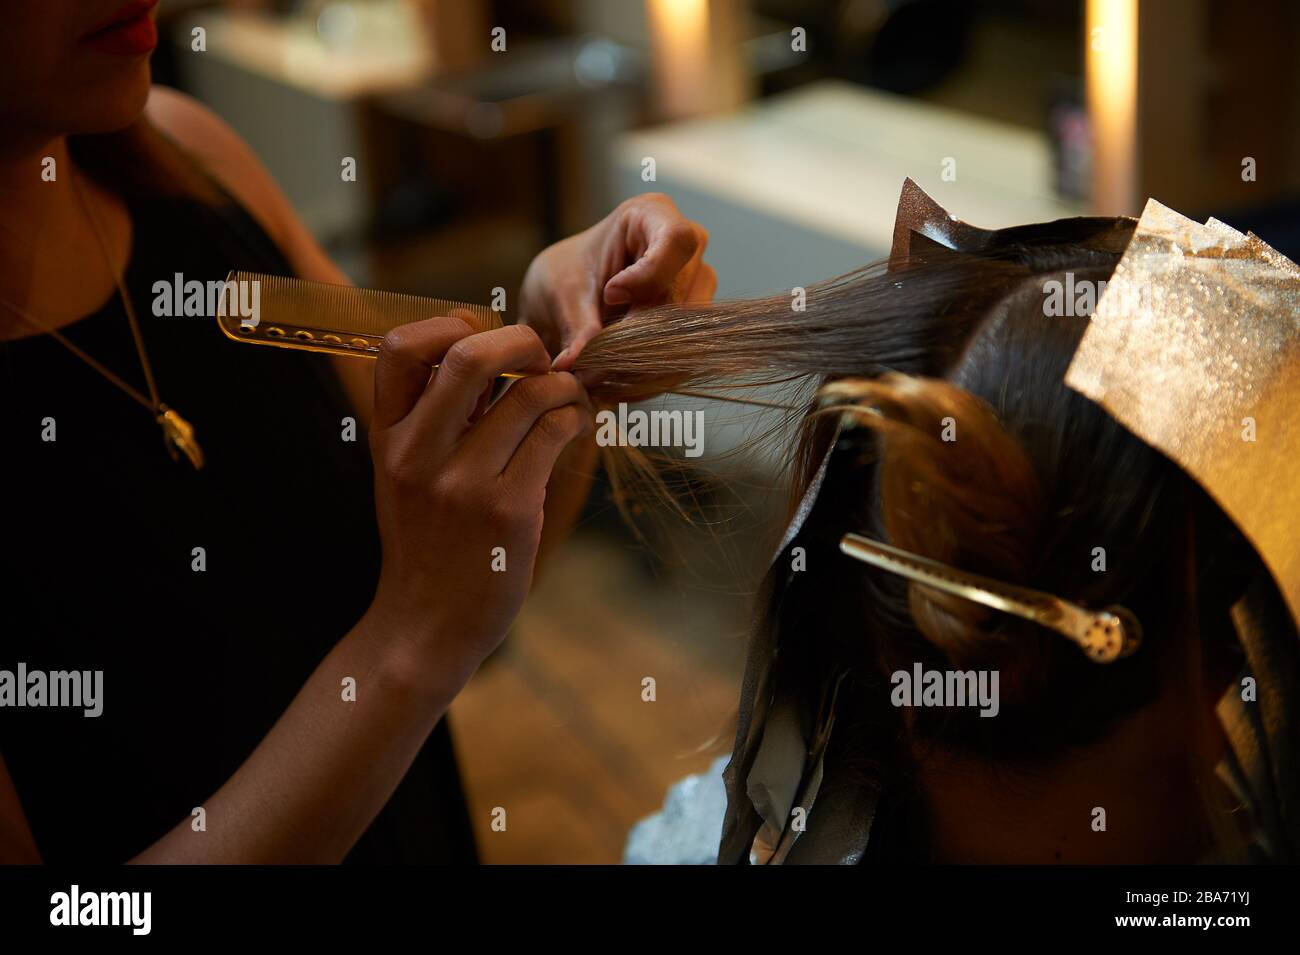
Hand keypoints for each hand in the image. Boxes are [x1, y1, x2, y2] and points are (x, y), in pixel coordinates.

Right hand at [366, 318, 591, 695]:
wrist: (427, 625)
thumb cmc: (428, 541)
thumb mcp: (407, 473)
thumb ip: (435, 415)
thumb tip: (489, 343)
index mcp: (388, 437)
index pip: (399, 347)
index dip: (446, 325)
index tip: (480, 339)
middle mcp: (418, 454)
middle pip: (471, 355)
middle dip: (521, 340)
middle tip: (542, 359)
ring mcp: (463, 483)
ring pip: (530, 394)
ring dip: (565, 386)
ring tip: (571, 400)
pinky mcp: (509, 510)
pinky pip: (554, 434)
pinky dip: (576, 419)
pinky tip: (576, 428)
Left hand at [518, 193, 716, 370]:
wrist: (570, 295)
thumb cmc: (567, 275)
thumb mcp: (564, 295)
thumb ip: (576, 326)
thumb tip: (575, 363)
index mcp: (653, 214)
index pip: (676, 241)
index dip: (649, 275)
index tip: (610, 296)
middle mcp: (687, 246)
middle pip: (683, 292)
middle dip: (641, 332)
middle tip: (598, 360)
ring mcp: (698, 282)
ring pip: (690, 327)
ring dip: (647, 358)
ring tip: (605, 374)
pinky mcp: (697, 318)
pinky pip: (689, 351)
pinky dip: (654, 373)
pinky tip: (622, 381)